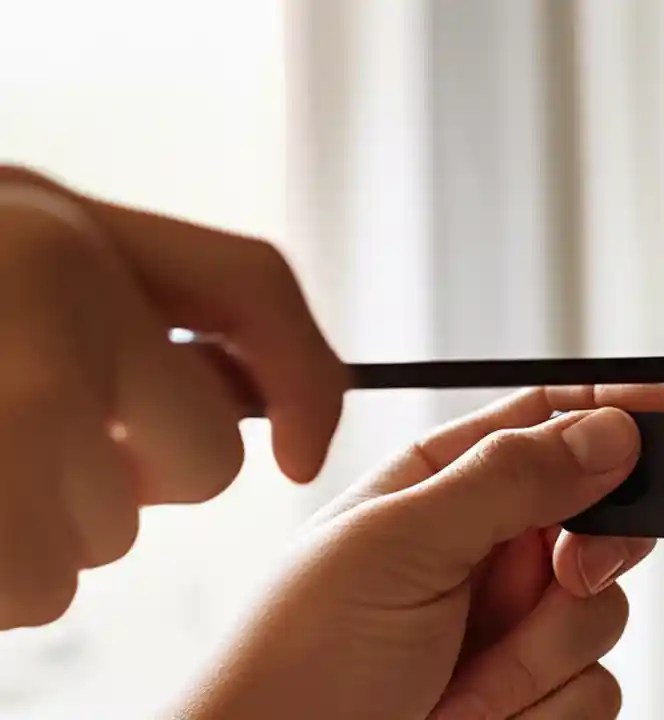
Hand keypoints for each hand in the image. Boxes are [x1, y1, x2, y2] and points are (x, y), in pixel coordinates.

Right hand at [0, 167, 347, 627]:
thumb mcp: (1, 251)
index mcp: (60, 227)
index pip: (251, 287)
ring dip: (34, 538)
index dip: (310, 376)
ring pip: (97, 546)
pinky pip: (28, 590)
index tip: (307, 454)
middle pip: (199, 463)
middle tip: (22, 449)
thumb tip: (246, 401)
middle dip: (128, 483)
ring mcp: (5, 405)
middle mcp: (48, 298)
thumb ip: (123, 307)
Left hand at [179, 385, 663, 719]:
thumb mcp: (397, 546)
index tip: (663, 416)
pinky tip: (471, 718)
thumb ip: (509, 479)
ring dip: (536, 659)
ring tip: (460, 684)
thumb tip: (609, 430)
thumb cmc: (296, 666)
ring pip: (603, 615)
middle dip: (584, 558)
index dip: (608, 413)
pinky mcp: (532, 703)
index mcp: (441, 490)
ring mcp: (510, 634)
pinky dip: (538, 712)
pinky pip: (596, 693)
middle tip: (557, 574)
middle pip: (597, 522)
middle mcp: (484, 557)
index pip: (545, 423)